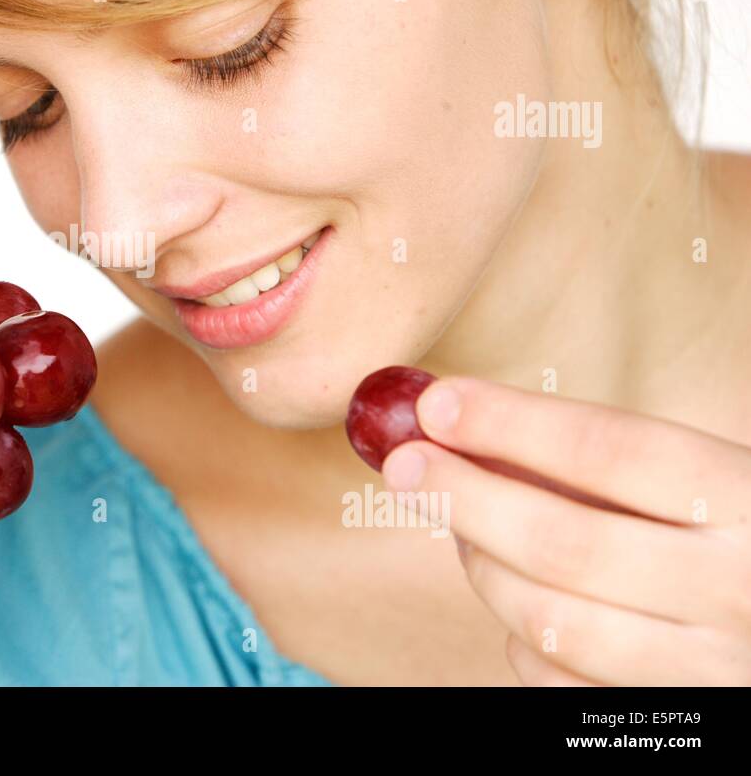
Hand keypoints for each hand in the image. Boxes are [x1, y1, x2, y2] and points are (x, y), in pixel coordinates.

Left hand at [379, 376, 750, 685]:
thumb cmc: (741, 536)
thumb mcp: (709, 482)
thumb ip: (606, 462)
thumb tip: (467, 427)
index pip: (612, 451)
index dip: (512, 424)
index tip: (437, 405)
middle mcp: (739, 590)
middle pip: (562, 542)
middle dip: (465, 497)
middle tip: (405, 465)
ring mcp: (710, 669)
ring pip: (548, 619)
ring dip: (482, 566)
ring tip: (461, 528)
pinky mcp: (674, 718)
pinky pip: (559, 678)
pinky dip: (519, 635)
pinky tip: (517, 595)